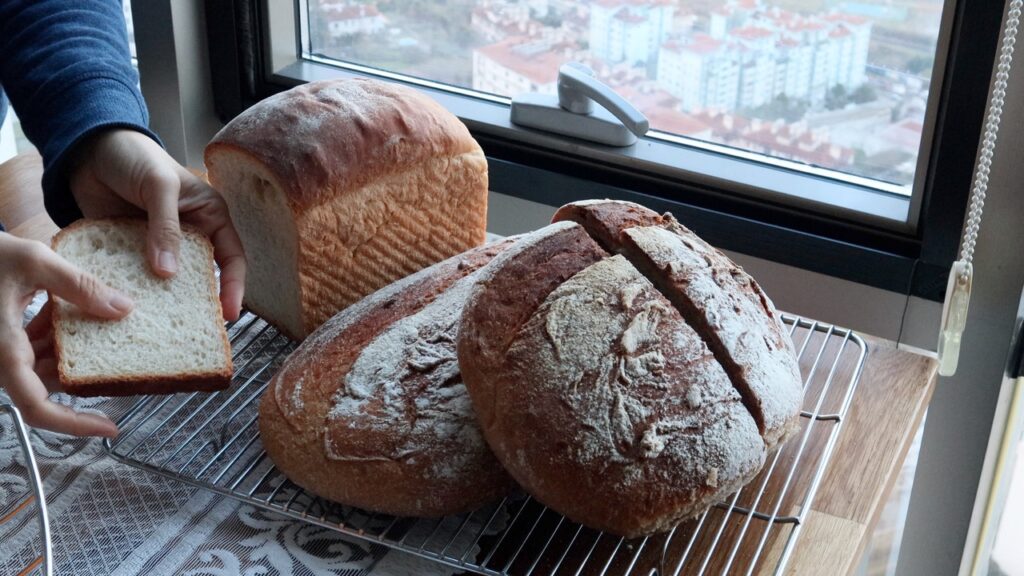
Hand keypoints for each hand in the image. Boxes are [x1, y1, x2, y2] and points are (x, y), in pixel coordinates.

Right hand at [0, 233, 127, 436]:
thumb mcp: (35, 261)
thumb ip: (80, 286)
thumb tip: (124, 308)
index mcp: (2, 351)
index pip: (36, 408)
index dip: (74, 425)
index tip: (110, 429)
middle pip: (45, 386)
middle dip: (81, 375)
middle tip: (121, 358)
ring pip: (40, 368)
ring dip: (69, 353)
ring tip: (101, 326)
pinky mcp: (1, 337)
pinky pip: (30, 350)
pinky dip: (53, 338)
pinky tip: (68, 313)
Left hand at [69, 130, 245, 319]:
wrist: (87, 150)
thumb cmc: (135, 157)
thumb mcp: (159, 186)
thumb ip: (167, 227)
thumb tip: (169, 273)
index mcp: (209, 217)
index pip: (231, 257)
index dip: (233, 286)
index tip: (228, 314)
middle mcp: (189, 235)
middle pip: (201, 276)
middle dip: (199, 302)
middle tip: (194, 329)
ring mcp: (158, 246)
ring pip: (168, 282)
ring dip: (163, 301)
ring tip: (159, 326)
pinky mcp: (129, 252)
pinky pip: (135, 277)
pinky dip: (132, 292)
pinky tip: (126, 308)